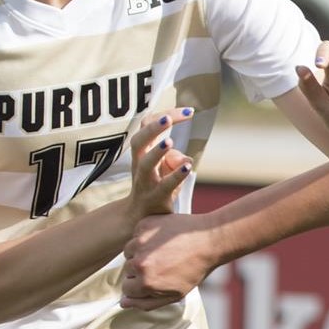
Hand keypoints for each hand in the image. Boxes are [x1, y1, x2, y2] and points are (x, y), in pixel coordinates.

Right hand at [120, 211, 222, 310]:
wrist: (210, 241)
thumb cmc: (195, 270)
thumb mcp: (175, 295)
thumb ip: (147, 303)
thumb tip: (123, 303)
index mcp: (145, 283)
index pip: (126, 288)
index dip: (140, 284)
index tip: (154, 278)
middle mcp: (139, 263)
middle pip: (127, 269)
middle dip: (141, 268)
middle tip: (162, 263)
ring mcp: (141, 242)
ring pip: (129, 251)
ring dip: (141, 251)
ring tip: (163, 250)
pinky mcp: (144, 225)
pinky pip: (136, 234)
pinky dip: (145, 236)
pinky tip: (162, 238)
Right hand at [127, 107, 194, 223]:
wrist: (141, 217)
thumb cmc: (157, 184)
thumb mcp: (165, 166)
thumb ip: (174, 156)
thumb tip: (184, 159)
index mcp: (142, 151)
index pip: (147, 125)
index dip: (165, 115)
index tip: (189, 112)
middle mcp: (139, 163)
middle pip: (139, 140)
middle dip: (152, 128)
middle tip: (167, 119)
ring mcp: (146, 181)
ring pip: (146, 164)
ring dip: (157, 152)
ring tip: (169, 142)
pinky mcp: (156, 197)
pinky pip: (165, 185)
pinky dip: (176, 175)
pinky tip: (188, 167)